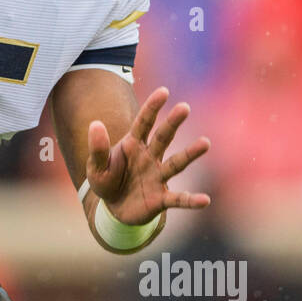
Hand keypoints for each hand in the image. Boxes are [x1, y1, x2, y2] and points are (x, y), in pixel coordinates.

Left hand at [86, 86, 210, 225]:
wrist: (113, 209)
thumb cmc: (106, 181)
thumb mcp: (96, 166)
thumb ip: (98, 148)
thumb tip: (95, 124)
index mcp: (133, 145)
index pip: (144, 122)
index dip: (152, 107)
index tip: (164, 91)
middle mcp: (149, 157)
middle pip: (163, 137)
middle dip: (172, 122)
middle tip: (184, 107)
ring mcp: (157, 177)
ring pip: (176, 163)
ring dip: (190, 154)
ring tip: (205, 143)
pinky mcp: (161, 199)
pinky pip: (178, 199)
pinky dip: (191, 200)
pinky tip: (205, 200)